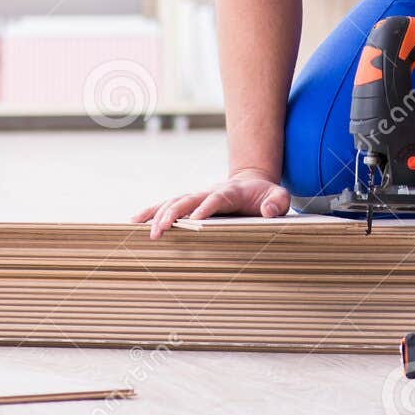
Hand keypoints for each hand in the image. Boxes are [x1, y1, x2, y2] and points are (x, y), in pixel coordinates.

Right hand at [132, 171, 290, 239]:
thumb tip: (268, 212)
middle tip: (160, 230)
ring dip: (158, 214)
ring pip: (174, 202)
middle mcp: (210, 192)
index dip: (206, 207)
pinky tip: (135, 222)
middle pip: (188, 199)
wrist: (252, 183)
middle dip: (173, 214)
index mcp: (231, 192)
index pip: (216, 199)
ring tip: (141, 229)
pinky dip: (151, 212)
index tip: (195, 219)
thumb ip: (278, 202)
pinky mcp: (190, 203)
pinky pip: (168, 206)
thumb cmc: (266, 196)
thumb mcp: (279, 197)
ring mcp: (198, 196)